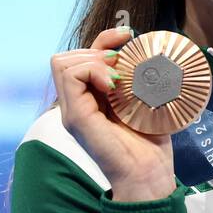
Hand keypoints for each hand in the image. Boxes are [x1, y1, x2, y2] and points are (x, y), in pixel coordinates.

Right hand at [51, 27, 176, 201]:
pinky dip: (93, 70)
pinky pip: (70, 75)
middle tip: (123, 64)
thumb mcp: (144, 100)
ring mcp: (72, 110)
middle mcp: (76, 104)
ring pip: (62, 62)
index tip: (128, 39)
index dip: (103, 41)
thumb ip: (134, 78)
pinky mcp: (75, 117)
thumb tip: (135, 47)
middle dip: (97, 49)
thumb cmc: (151, 143)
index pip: (82, 57)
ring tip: (119, 77)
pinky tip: (115, 85)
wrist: (148, 173)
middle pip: (66, 57)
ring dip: (94, 60)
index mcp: (90, 99)